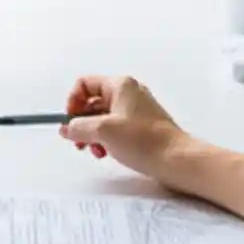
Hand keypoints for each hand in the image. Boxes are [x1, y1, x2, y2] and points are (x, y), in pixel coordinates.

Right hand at [59, 76, 199, 178]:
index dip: (73, 102)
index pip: (84, 84)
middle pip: (92, 102)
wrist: (177, 160)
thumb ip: (78, 127)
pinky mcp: (141, 127)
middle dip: (81, 122)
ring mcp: (136, 110)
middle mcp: (128, 93)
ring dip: (92, 134)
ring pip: (102, 118)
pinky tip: (107, 153)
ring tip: (95, 151)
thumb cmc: (143, 141)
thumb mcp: (103, 131)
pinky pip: (115, 129)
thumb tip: (66, 128)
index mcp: (120, 85)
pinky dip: (106, 140)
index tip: (71, 122)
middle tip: (78, 142)